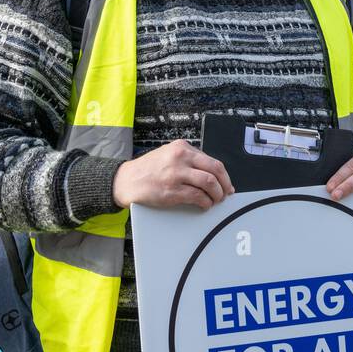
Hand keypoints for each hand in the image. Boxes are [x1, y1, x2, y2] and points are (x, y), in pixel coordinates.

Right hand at [112, 140, 235, 210]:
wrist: (126, 180)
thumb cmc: (148, 169)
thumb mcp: (169, 154)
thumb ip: (189, 160)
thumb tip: (213, 174)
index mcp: (182, 147)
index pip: (212, 160)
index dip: (224, 175)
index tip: (227, 184)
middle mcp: (180, 158)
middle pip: (215, 169)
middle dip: (224, 184)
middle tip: (225, 193)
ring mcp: (176, 174)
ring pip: (209, 183)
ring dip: (217, 194)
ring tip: (216, 200)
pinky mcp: (171, 190)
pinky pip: (197, 196)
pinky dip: (205, 202)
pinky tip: (204, 204)